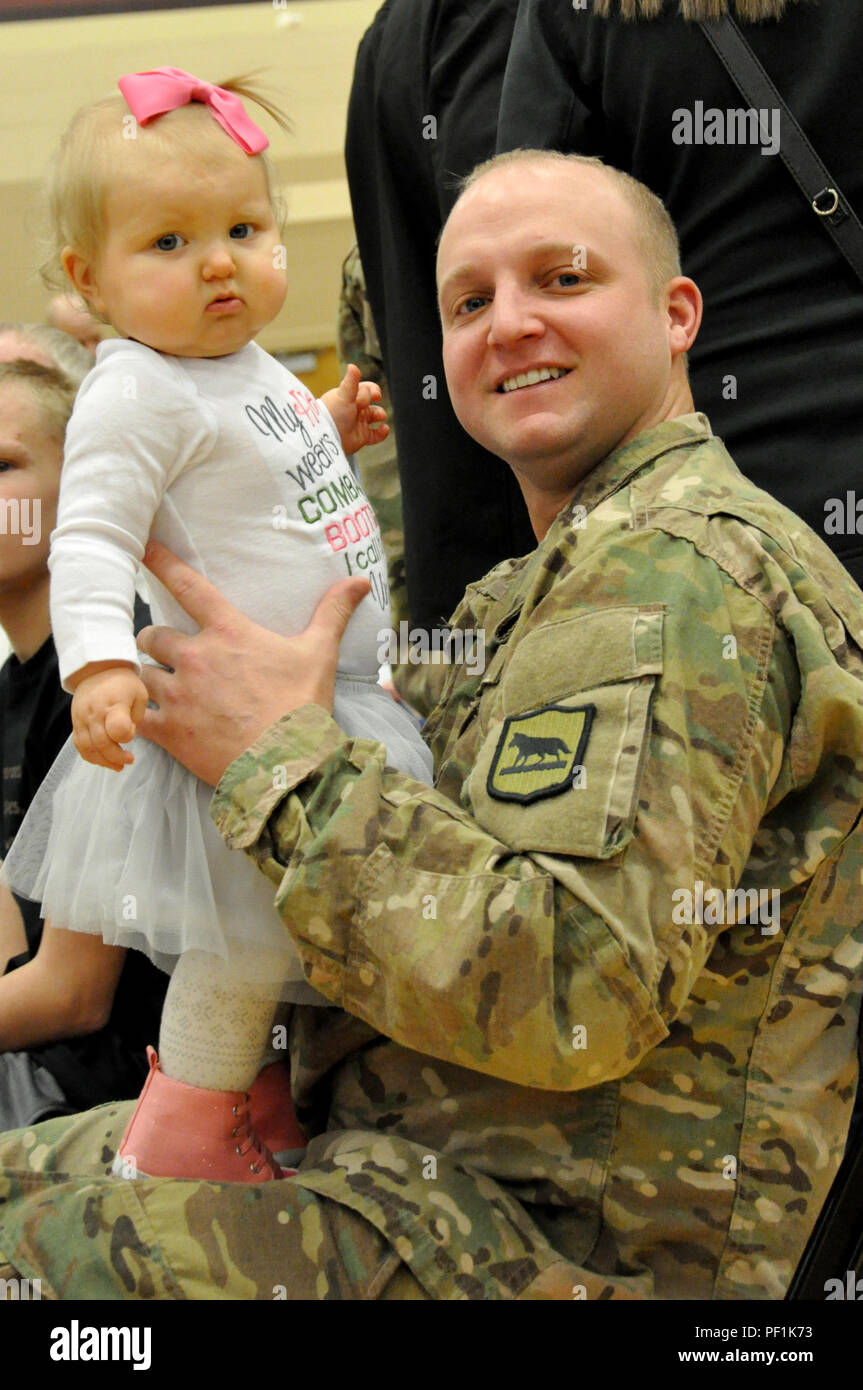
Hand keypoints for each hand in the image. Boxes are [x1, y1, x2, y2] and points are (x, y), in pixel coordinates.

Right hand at [70, 664, 147, 770]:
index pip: (117, 728)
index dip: (125, 736)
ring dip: (103, 761)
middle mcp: (94, 712)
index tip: (131, 734)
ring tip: (117, 766)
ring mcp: (82, 718)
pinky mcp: (75, 723)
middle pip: (102, 743)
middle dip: (116, 757)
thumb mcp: (140, 694)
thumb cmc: (123, 684)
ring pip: (88, 749)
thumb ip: (136, 717)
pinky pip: (80, 746)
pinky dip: (91, 757)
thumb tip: (126, 737)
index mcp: (114, 704)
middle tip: (128, 760)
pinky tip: (103, 759)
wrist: (97, 670)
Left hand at [136, 541, 370, 785]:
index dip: (162, 562)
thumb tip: (359, 581)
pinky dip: (136, 718)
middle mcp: (195, 657)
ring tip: (160, 689)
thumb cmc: (303, 707)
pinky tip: (143, 722)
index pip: (188, 586)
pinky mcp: (169, 730)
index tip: (144, 546)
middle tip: (169, 652)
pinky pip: (136, 716)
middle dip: (156, 641)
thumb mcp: (320, 654)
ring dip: (147, 678)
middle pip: (151, 634)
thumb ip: (332, 612)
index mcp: (228, 632)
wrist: (288, 766)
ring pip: (140, 673)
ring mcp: (178, 695)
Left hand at [322, 363, 388, 453]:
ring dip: (380, 415)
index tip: (376, 395)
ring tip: (380, 417)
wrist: (327, 437)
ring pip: (376, 416)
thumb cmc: (332, 414)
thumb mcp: (343, 395)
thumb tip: (352, 365)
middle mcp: (354, 408)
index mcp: (349, 397)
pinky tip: (384, 429)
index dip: (373, 390)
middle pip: (372, 401)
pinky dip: (382, 432)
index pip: (366, 388)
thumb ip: (351, 381)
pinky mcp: (362, 437)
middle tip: (365, 407)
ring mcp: (358, 422)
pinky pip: (376, 434)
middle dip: (375, 402)